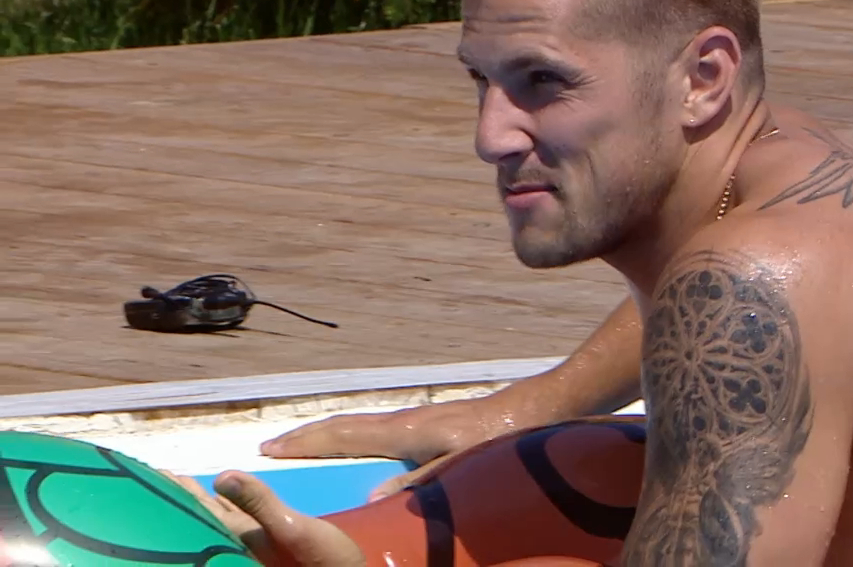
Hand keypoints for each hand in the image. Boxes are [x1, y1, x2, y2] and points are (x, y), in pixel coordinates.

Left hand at [166, 470, 363, 566]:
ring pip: (220, 520)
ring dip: (204, 503)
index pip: (202, 510)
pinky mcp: (269, 547)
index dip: (182, 493)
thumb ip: (260, 503)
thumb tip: (222, 477)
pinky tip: (223, 505)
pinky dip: (226, 509)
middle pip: (206, 516)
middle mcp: (243, 542)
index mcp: (243, 536)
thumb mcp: (295, 529)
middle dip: (187, 497)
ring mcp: (255, 546)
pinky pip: (238, 523)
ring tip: (184, 488)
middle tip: (161, 478)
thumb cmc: (324, 559)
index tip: (156, 475)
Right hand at [259, 398, 503, 500]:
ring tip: (304, 445)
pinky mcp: (427, 423)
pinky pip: (376, 429)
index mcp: (403, 431)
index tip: (271, 448)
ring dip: (328, 434)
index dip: (306, 443)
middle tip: (272, 446)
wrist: (526, 410)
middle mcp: (402, 421)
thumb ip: (417, 482)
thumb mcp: (457, 465)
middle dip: (306, 436)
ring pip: (359, 425)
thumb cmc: (494, 439)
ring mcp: (414, 419)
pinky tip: (358, 448)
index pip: (342, 435)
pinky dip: (353, 436)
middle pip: (343, 426)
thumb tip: (372, 497)